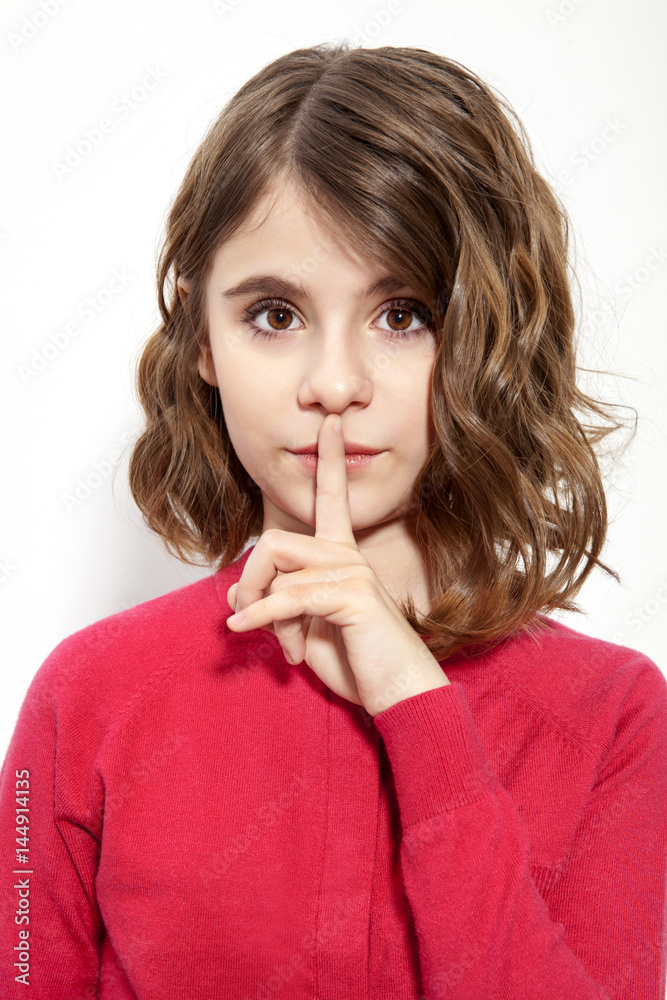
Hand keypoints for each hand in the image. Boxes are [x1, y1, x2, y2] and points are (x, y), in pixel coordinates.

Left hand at [226, 413, 448, 716]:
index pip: (332, 499)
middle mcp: (348, 555)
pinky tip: (243, 629)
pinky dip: (260, 617)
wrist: (396, 692)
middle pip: (274, 543)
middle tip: (253, 620)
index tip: (330, 423)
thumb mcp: (301, 630)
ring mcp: (352, 572)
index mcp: (341, 555)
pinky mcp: (352, 596)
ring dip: (264, 615)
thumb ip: (271, 605)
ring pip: (278, 573)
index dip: (330, 460)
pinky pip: (287, 598)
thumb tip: (234, 592)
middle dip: (252, 581)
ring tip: (283, 647)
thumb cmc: (356, 660)